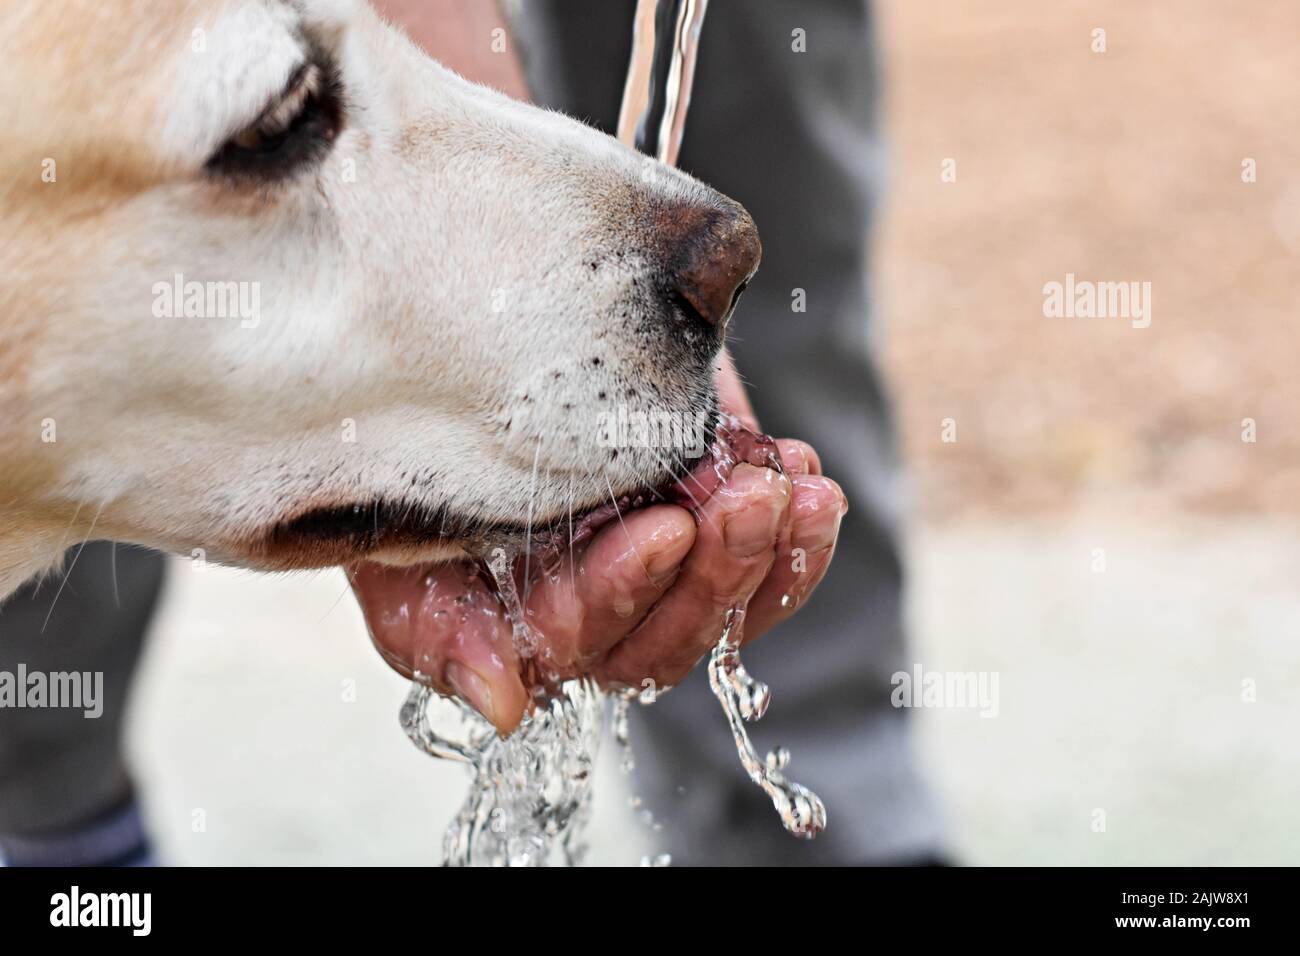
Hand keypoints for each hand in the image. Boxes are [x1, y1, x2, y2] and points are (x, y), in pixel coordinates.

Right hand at [352, 354, 846, 733]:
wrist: (487, 328)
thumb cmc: (421, 417)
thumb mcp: (399, 505)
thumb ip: (432, 616)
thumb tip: (504, 707)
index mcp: (494, 617)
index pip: (566, 636)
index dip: (617, 592)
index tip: (664, 528)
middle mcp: (574, 619)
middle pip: (656, 644)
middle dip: (712, 573)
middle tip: (750, 497)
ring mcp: (642, 586)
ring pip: (715, 615)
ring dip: (764, 559)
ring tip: (798, 491)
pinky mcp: (698, 548)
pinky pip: (760, 581)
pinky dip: (794, 543)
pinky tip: (811, 490)